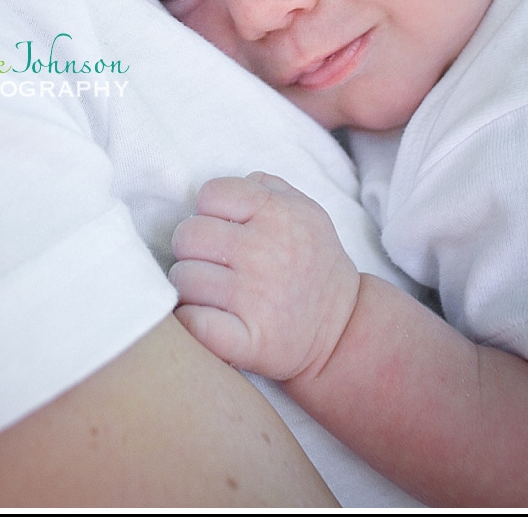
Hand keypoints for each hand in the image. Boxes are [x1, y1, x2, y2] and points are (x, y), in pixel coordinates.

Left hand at [169, 172, 359, 380]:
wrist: (344, 328)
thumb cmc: (314, 263)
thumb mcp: (305, 210)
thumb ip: (266, 186)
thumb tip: (225, 188)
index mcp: (277, 213)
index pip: (210, 194)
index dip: (210, 210)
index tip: (222, 228)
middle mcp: (264, 252)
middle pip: (189, 235)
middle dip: (193, 248)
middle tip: (211, 261)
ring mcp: (254, 298)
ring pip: (183, 278)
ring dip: (189, 285)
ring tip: (210, 290)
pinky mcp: (247, 341)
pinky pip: (192, 322)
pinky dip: (190, 321)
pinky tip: (205, 317)